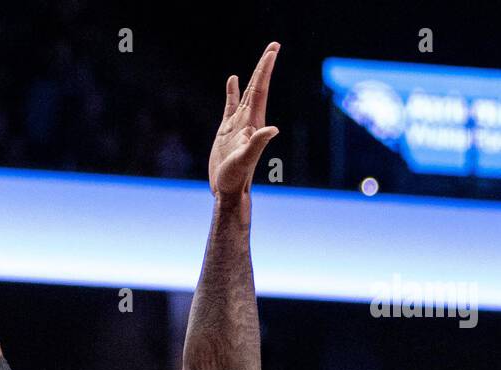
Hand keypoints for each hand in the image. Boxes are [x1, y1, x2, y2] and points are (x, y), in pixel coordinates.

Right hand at [209, 42, 280, 212]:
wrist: (228, 191)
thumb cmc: (236, 178)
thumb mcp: (246, 160)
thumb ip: (258, 144)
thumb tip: (273, 129)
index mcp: (254, 122)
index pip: (260, 90)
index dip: (265, 70)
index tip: (273, 50)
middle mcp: (249, 120)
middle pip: (257, 87)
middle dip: (265, 66)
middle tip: (274, 46)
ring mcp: (238, 125)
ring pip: (245, 94)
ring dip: (253, 76)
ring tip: (262, 59)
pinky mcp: (226, 131)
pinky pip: (230, 105)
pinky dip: (231, 91)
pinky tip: (232, 80)